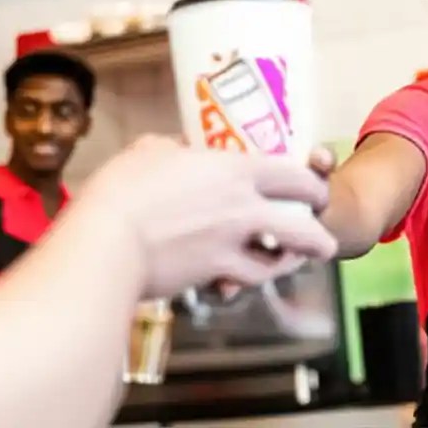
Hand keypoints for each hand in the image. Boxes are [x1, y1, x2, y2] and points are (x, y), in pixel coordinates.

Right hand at [77, 135, 337, 299]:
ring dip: (298, 258)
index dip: (309, 180)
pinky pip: (248, 279)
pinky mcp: (216, 273)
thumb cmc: (122, 191)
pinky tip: (255, 277)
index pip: (291, 172)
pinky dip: (254, 279)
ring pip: (285, 255)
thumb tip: (178, 148)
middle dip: (318, 225)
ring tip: (305, 258)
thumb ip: (173, 149)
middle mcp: (244, 206)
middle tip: (321, 230)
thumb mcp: (148, 152)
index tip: (313, 186)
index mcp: (233, 170)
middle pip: (302, 219)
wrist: (106, 244)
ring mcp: (234, 242)